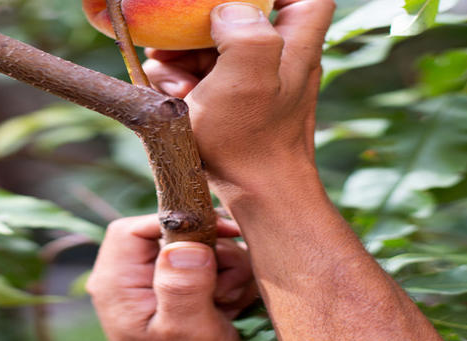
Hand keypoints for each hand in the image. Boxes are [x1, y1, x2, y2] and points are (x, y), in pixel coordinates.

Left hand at [85, 214, 255, 340]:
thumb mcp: (182, 331)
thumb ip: (183, 288)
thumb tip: (188, 246)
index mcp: (118, 275)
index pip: (141, 225)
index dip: (181, 221)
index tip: (220, 233)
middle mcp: (131, 267)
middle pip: (178, 231)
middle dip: (213, 254)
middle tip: (224, 291)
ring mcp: (154, 272)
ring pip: (200, 244)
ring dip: (225, 270)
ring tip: (225, 305)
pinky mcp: (174, 278)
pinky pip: (208, 261)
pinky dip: (225, 279)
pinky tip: (226, 306)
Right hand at [143, 0, 335, 191]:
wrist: (256, 194)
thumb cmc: (251, 138)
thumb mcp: (248, 77)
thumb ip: (246, 30)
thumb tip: (226, 10)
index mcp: (295, 43)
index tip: (231, 1)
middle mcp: (279, 57)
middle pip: (240, 15)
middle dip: (199, 24)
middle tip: (171, 40)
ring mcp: (253, 82)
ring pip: (212, 48)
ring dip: (182, 57)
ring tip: (173, 82)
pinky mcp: (233, 104)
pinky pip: (202, 77)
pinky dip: (184, 82)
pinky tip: (177, 98)